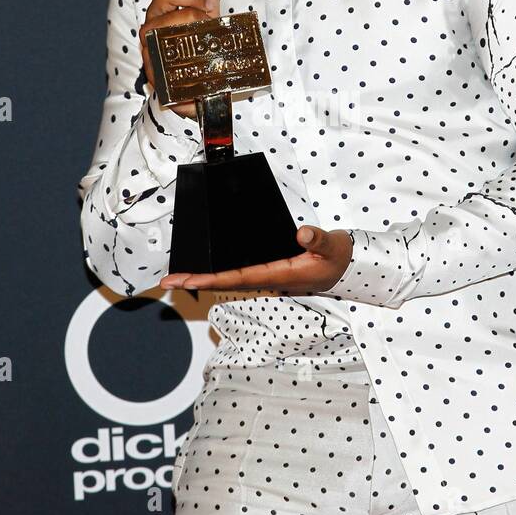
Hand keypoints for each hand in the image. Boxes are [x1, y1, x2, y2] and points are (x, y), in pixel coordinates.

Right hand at [139, 0, 220, 118]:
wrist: (203, 88)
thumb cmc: (200, 46)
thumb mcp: (208, 16)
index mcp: (163, 12)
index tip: (208, 1)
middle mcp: (152, 29)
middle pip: (158, 7)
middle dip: (186, 9)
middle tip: (207, 18)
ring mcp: (150, 50)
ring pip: (155, 30)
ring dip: (182, 28)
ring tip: (203, 37)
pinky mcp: (153, 74)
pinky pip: (158, 61)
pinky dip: (177, 59)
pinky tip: (194, 60)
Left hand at [158, 226, 353, 292]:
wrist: (347, 267)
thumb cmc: (338, 257)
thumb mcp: (333, 246)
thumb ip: (318, 239)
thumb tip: (301, 232)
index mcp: (281, 274)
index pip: (240, 277)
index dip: (214, 279)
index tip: (190, 280)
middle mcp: (270, 279)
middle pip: (227, 282)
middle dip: (197, 282)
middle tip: (168, 282)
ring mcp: (268, 277)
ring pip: (230, 280)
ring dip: (203, 279)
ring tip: (178, 278)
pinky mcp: (268, 271)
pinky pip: (238, 274)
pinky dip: (218, 273)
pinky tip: (205, 271)